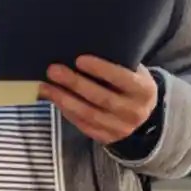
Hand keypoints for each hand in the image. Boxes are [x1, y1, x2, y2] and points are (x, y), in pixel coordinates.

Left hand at [38, 55, 156, 144]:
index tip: (79, 59)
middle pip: (101, 98)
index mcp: (144, 90)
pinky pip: (84, 126)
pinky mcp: (107, 138)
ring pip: (89, 115)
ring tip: (45, 86)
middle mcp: (135, 112)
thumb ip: (113, 62)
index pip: (122, 78)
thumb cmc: (129, 81)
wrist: (140, 111)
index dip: (101, 69)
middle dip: (75, 84)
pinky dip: (67, 112)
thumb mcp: (131, 69)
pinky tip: (54, 99)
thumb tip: (76, 52)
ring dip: (64, 99)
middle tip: (53, 70)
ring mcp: (122, 129)